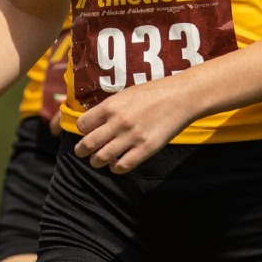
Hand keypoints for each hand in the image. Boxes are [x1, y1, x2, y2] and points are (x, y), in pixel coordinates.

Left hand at [73, 80, 198, 173]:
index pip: (82, 125)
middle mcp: (118, 122)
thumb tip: (93, 122)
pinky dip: (115, 168)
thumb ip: (109, 108)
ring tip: (98, 159)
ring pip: (101, 158)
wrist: (180, 97)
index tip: (86, 132)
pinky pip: (122, 167)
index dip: (82, 131)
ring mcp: (132, 137)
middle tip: (82, 152)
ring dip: (96, 161)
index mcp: (111, 106)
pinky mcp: (146, 149)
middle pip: (87, 144)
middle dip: (81, 151)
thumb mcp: (125, 94)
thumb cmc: (153, 93)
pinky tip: (116, 164)